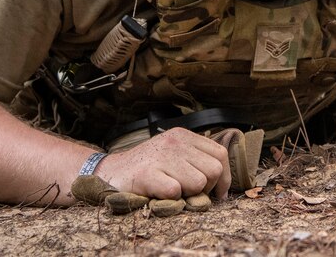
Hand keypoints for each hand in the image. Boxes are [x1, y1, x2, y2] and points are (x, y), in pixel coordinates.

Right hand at [98, 128, 230, 200]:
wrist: (111, 171)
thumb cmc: (148, 167)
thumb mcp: (174, 154)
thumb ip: (197, 160)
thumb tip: (224, 184)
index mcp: (184, 136)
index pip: (221, 154)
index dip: (224, 177)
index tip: (218, 193)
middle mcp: (175, 142)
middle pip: (214, 170)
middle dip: (206, 187)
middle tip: (189, 192)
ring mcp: (161, 156)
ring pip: (198, 183)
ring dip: (187, 194)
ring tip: (171, 190)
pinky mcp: (147, 174)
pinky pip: (175, 191)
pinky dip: (170, 199)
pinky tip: (158, 193)